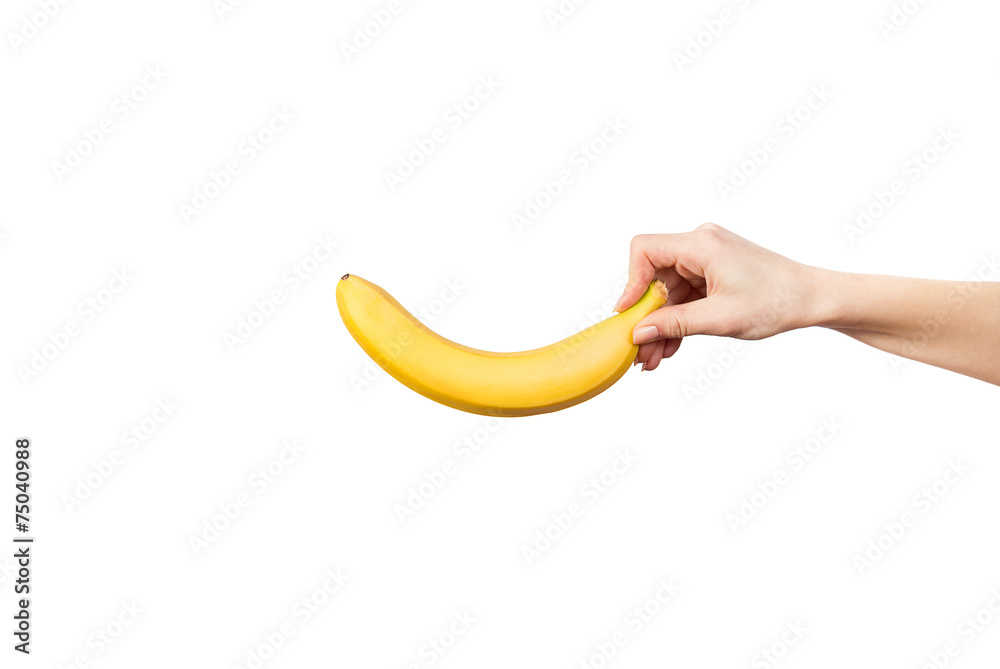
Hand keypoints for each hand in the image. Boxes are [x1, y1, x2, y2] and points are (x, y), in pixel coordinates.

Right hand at [614, 224, 825, 370]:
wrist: (814, 299)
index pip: (644, 250)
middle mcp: (700, 244)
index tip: (627, 316)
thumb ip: (675, 324)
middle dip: (646, 315)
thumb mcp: (721, 319)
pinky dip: (677, 319)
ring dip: (661, 323)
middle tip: (638, 349)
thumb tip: (638, 332)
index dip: (630, 282)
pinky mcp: (713, 272)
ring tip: (653, 358)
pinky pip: (684, 295)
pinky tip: (670, 346)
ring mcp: (707, 258)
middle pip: (654, 275)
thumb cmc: (777, 301)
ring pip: (668, 290)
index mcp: (701, 244)